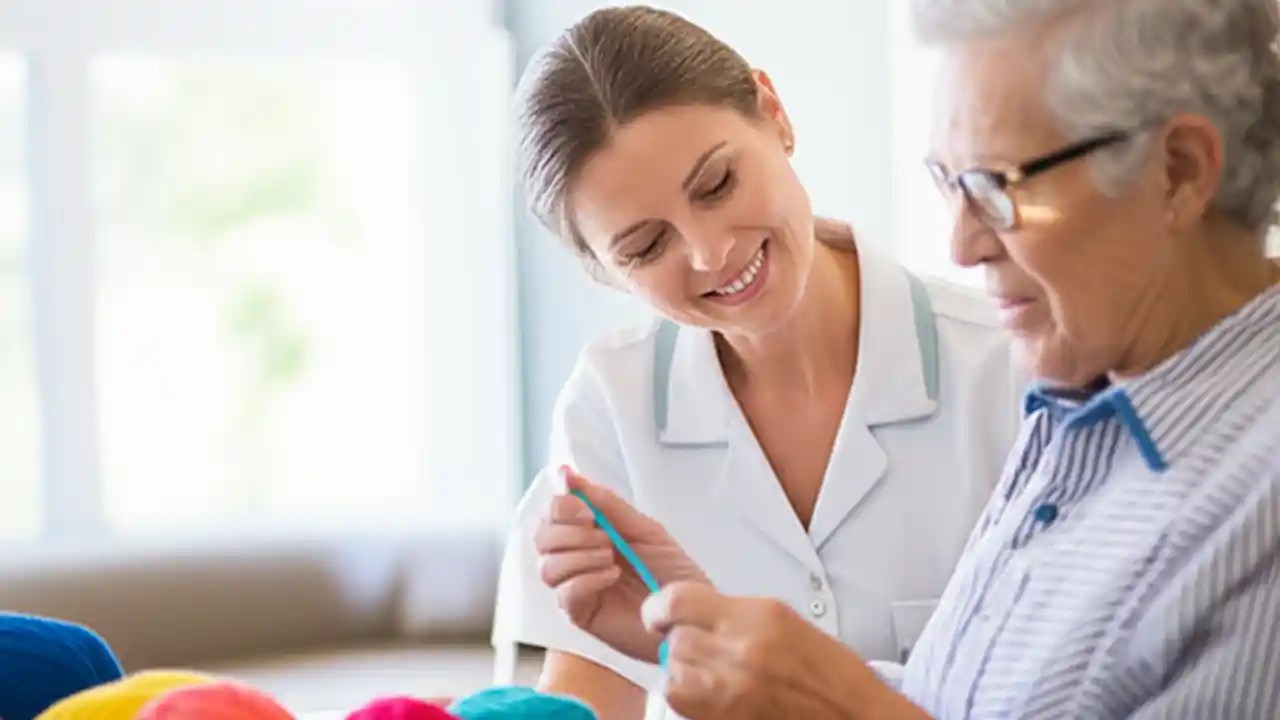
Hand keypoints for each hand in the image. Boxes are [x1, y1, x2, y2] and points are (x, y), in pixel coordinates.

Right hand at [533, 467, 708, 662]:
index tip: (586, 510)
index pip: (552, 512)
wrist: (691, 612)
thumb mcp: (644, 529)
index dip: (560, 506)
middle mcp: (577, 557)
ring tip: (611, 559)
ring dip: (580, 556)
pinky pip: (564, 594)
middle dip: (569, 532)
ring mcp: (577, 586)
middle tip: (604, 537)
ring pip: (547, 567)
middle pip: (541, 538)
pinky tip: (612, 577)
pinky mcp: (581, 614)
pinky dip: (587, 580)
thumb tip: (568, 475)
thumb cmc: (672, 572)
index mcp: (589, 532)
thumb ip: (607, 503)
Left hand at [642, 583, 929, 719]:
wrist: (854, 718)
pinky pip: (681, 700)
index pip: (679, 601)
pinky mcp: (723, 717)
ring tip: (712, 674)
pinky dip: (688, 697)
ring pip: (674, 670)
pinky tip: (711, 695)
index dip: (660, 608)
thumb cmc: (832, 677)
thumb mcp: (785, 623)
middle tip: (702, 648)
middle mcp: (742, 651)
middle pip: (676, 638)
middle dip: (682, 641)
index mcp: (760, 617)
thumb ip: (736, 615)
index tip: (659, 614)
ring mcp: (730, 690)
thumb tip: (695, 614)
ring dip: (685, 670)